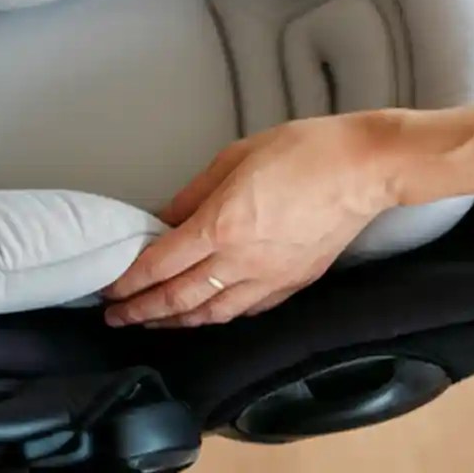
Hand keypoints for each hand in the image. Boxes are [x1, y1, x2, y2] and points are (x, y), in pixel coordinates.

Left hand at [102, 112, 411, 328]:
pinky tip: (204, 314)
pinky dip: (216, 316)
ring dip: (174, 321)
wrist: (366, 169)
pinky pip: (245, 310)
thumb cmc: (304, 151)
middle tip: (115, 317)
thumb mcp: (235, 157)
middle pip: (178, 299)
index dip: (128, 282)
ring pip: (210, 314)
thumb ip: (194, 193)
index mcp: (220, 226)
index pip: (160, 265)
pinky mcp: (292, 285)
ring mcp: (269, 279)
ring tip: (151, 321)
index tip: (108, 288)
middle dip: (140, 311)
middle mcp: (240, 262)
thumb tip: (164, 217)